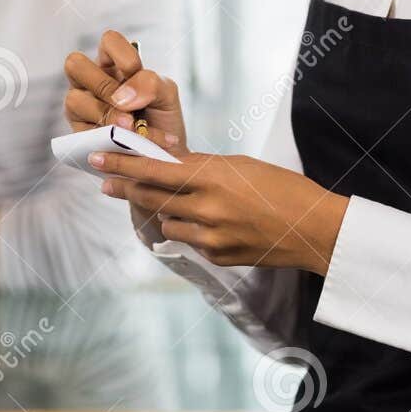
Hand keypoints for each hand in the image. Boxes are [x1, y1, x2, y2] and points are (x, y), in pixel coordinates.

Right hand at [64, 29, 188, 243]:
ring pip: (74, 99)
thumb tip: (121, 97)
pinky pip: (81, 131)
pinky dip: (108, 138)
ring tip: (133, 130)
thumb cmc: (163, 120)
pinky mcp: (78, 134)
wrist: (165, 160)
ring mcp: (82, 107)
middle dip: (103, 86)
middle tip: (128, 107)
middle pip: (74, 63)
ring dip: (107, 116)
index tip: (135, 71)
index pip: (108, 41)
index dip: (120, 54)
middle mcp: (93, 82)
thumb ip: (149, 84)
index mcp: (115, 64)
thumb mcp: (167, 96)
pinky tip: (128, 145)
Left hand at [89, 148, 348, 274]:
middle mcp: (206, 209)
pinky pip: (189, 240)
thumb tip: (165, 154)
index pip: (154, 170)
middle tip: (107, 181)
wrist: (313, 229)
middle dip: (126, 187)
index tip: (98, 158)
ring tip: (174, 200)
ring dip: (162, 209)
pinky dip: (189, 228)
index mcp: (212, 177)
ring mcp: (210, 237)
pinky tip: (204, 220)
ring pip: (166, 221)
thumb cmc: (281, 187)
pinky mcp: (217, 257)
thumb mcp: (239, 165)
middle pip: (151, 197)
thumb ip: (198, 164)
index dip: (122, 165)